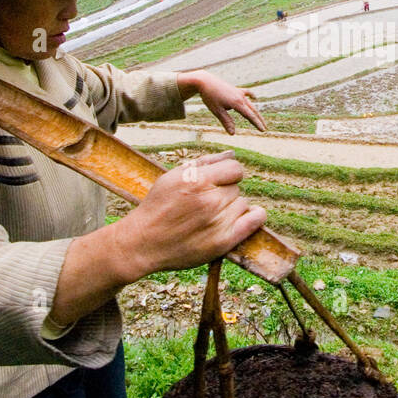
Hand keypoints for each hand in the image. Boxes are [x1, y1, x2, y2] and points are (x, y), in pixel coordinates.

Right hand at [118, 150, 265, 275]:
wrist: (142, 243)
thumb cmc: (157, 207)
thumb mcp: (173, 177)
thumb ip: (204, 163)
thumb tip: (232, 153)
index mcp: (197, 180)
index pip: (234, 168)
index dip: (227, 174)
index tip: (217, 183)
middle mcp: (210, 200)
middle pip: (236, 188)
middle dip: (224, 192)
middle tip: (205, 204)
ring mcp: (218, 221)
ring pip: (243, 203)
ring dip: (232, 208)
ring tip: (211, 216)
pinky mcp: (223, 241)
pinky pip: (254, 220)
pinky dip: (255, 216)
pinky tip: (250, 216)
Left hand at [178, 70, 266, 134]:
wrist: (205, 81)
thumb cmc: (210, 97)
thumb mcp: (217, 111)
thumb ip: (226, 122)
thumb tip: (233, 134)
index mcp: (237, 103)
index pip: (250, 116)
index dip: (257, 124)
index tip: (263, 130)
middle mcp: (241, 97)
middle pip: (253, 110)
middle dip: (259, 120)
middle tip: (265, 128)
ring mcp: (239, 92)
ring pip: (250, 103)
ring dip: (255, 112)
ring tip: (260, 119)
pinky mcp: (235, 89)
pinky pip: (246, 93)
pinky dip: (251, 96)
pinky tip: (255, 98)